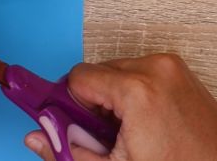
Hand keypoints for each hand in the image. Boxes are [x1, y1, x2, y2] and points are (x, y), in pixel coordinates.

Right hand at [24, 53, 216, 160]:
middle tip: (104, 137)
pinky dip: (133, 92)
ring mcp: (171, 65)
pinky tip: (143, 122)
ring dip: (112, 98)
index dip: (69, 105)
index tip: (72, 126)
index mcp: (137, 90)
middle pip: (97, 72)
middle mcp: (155, 68)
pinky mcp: (179, 68)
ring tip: (127, 132)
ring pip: (117, 70)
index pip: (78, 78)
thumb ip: (68, 152)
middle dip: (92, 104)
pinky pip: (140, 71)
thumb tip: (36, 137)